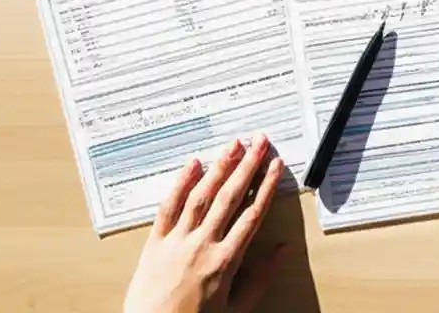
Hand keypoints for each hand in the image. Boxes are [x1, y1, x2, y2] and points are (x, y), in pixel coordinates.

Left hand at [124, 134, 285, 312]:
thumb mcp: (236, 308)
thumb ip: (261, 278)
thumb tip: (283, 251)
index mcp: (225, 262)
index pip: (252, 214)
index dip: (266, 186)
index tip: (275, 165)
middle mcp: (202, 245)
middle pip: (230, 196)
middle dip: (248, 166)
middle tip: (260, 142)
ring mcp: (177, 240)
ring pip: (201, 195)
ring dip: (219, 167)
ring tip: (233, 145)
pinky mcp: (155, 242)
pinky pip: (169, 206)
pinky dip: (180, 183)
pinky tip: (193, 164)